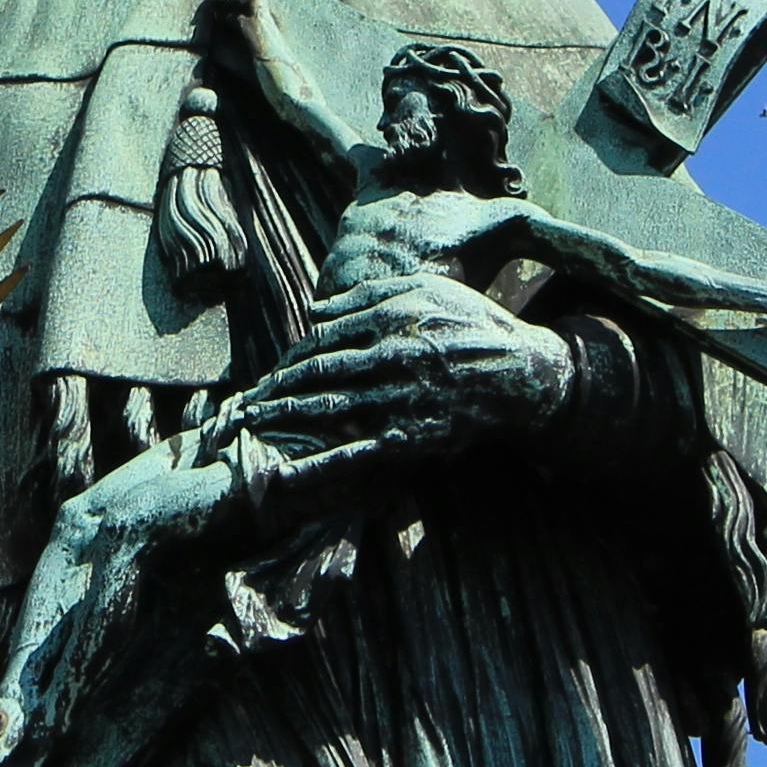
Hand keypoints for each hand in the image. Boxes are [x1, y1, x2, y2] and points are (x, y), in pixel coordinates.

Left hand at [226, 270, 573, 467]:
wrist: (522, 375)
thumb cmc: (474, 324)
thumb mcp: (427, 290)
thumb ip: (368, 295)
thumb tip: (315, 311)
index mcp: (386, 317)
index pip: (322, 337)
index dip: (293, 355)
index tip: (275, 369)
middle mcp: (384, 356)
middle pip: (313, 372)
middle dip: (274, 387)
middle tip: (244, 400)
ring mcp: (392, 399)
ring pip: (323, 409)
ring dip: (280, 419)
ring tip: (248, 426)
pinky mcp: (405, 437)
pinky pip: (351, 454)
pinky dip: (315, 466)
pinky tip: (284, 476)